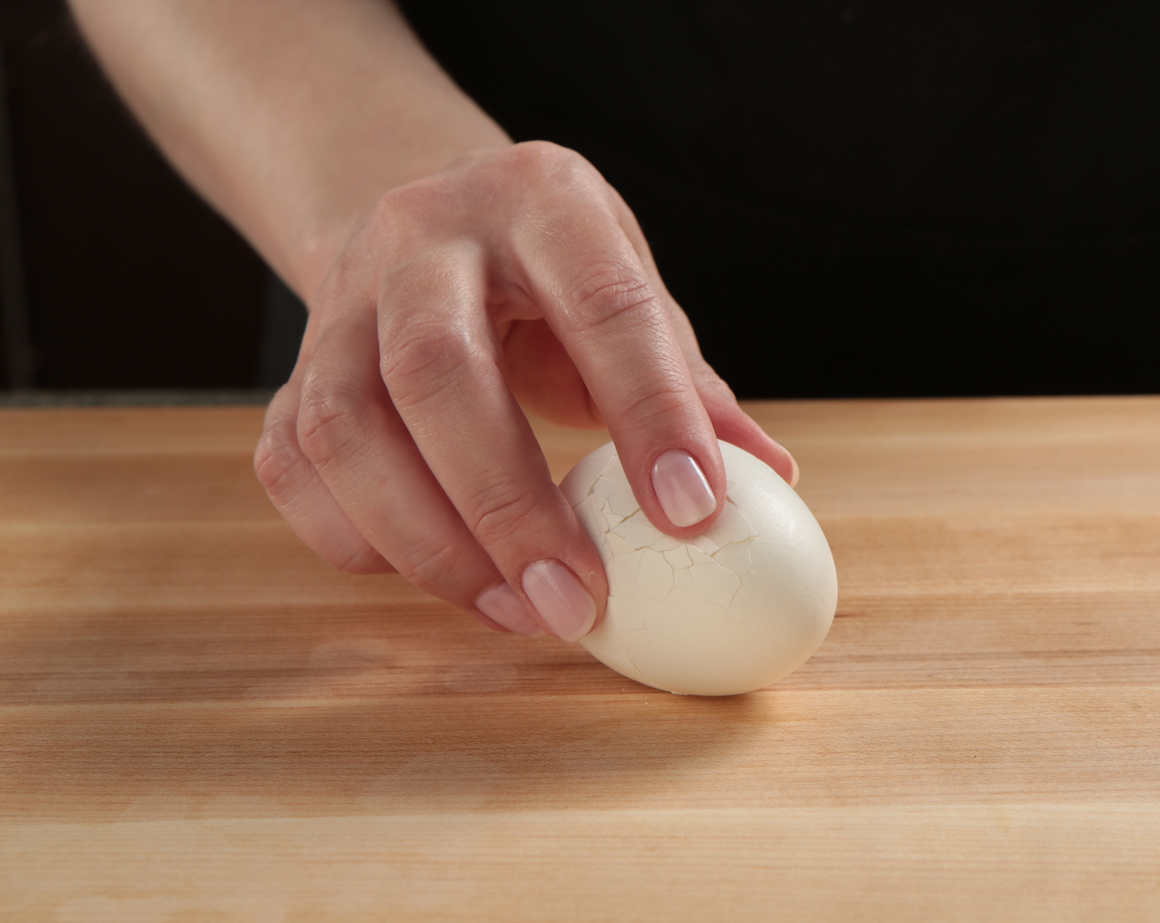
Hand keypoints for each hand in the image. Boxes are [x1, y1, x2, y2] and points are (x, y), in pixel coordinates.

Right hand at [254, 142, 796, 640]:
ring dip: (428, 542)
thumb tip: (767, 477)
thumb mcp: (626, 287)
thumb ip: (686, 379)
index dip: (648, 411)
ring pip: (345, 427)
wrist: (423, 223)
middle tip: (574, 602)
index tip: (690, 514)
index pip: (600, 303)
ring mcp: (340, 302)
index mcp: (539, 200)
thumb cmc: (546, 271)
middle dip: (506, 504)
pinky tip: (434, 573)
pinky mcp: (294, 369)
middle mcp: (422, 239)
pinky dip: (358, 540)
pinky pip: (295, 465)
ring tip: (516, 612)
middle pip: (437, 370)